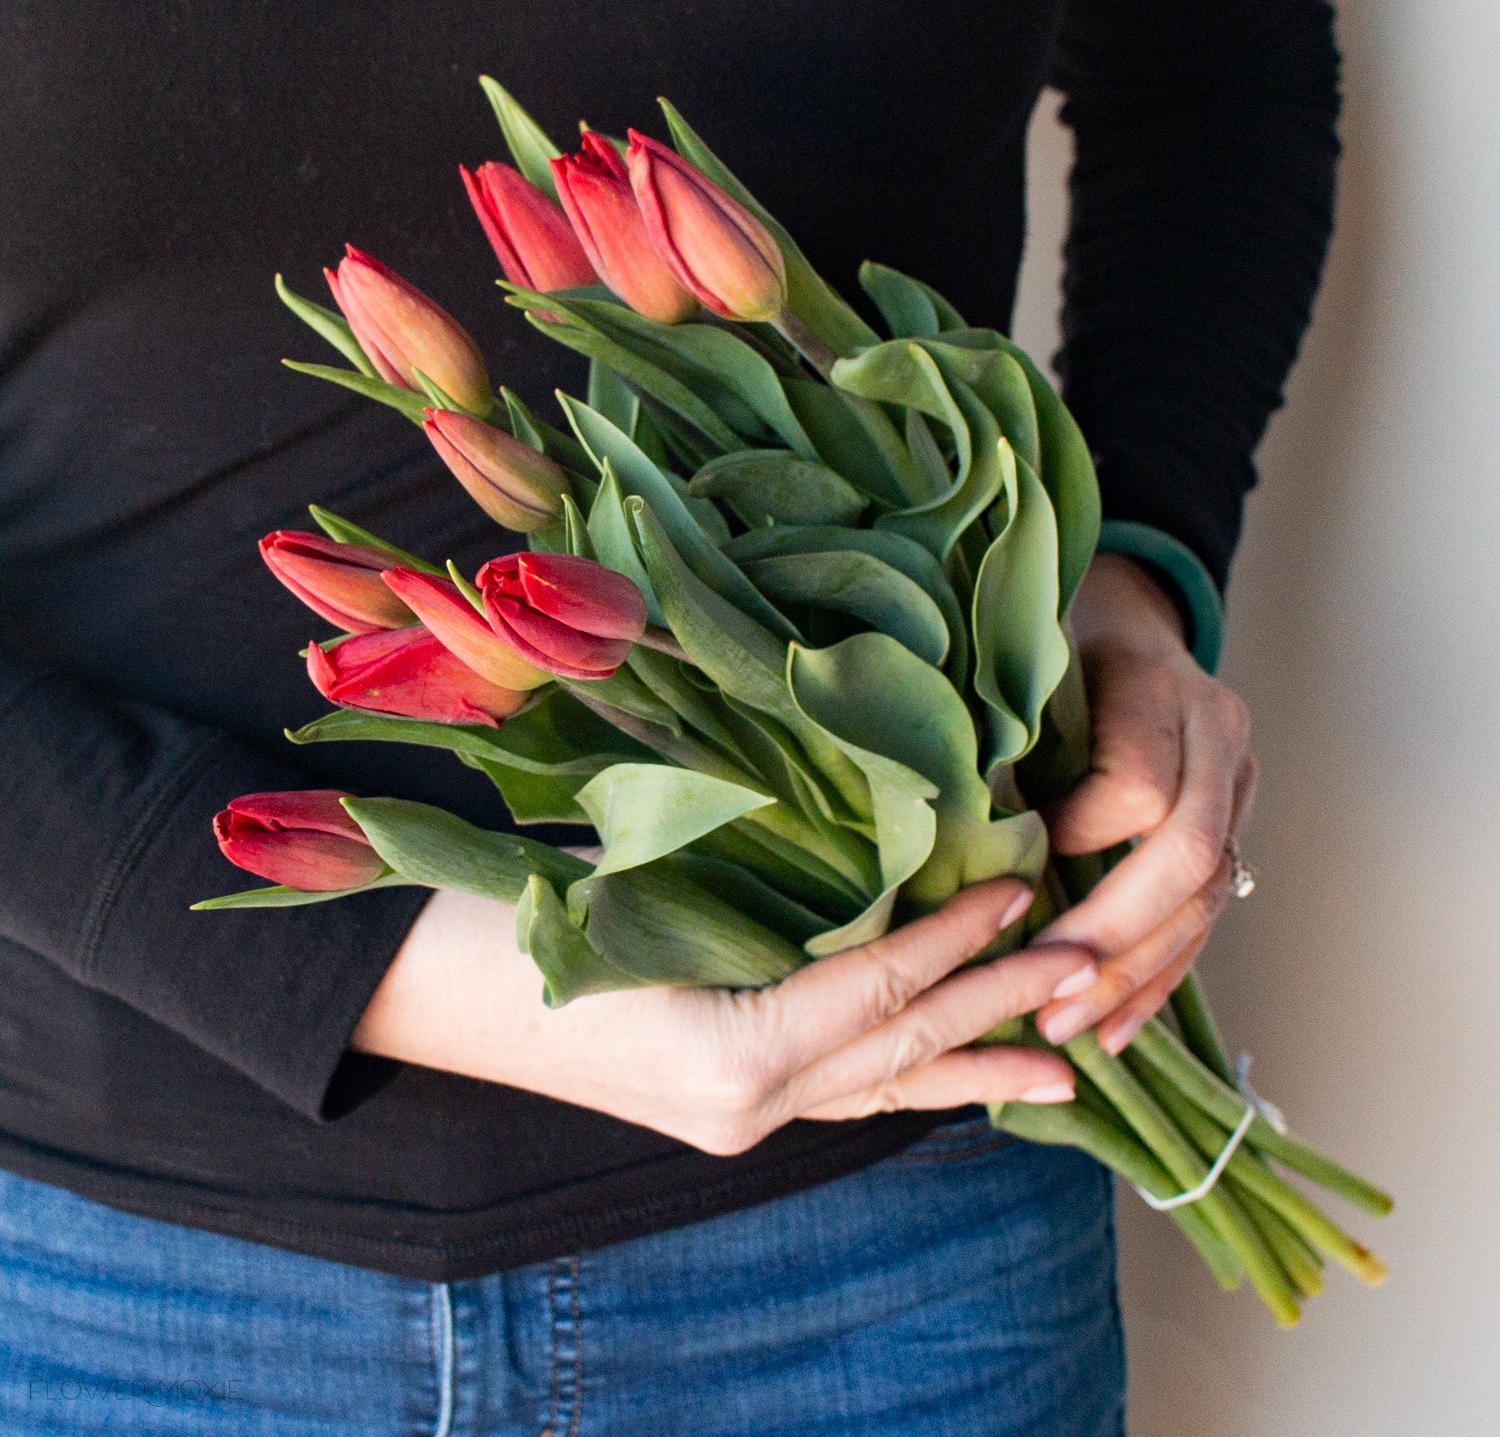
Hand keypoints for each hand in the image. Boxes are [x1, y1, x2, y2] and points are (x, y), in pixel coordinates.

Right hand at [352, 878, 1097, 1154]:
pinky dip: (903, 1077)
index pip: (874, 991)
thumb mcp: (635, 875)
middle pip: (898, 1051)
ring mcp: (731, 1121)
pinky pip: (839, 1096)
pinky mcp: (723, 1110)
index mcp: (723, 1052)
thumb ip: (758, 872)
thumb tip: (879, 820)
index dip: (953, 940)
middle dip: (996, 1008)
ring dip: (971, 1066)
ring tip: (1064, 1066)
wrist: (422, 980)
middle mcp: (741, 1107)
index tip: (1021, 892)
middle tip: (1087, 966)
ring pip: (880, 1093)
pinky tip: (952, 1069)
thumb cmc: (509, 907)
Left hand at [1033, 555, 1256, 1055]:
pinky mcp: (1237, 822)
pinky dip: (1163, 972)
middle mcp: (1217, 732)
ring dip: (1140, 973)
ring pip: (1210, 896)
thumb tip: (954, 833)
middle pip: (1189, 854)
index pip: (1135, 784)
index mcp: (1157, 683)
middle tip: (1047, 997)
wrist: (1126, 613)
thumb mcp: (1023, 662)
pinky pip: (1212, 911)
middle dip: (1115, 938)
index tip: (1016, 864)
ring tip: (1073, 1028)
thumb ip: (1003, 731)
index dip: (1077, 836)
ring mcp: (1239, 780)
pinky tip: (1118, 1024)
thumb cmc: (1052, 640)